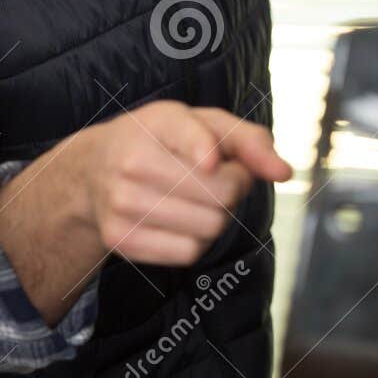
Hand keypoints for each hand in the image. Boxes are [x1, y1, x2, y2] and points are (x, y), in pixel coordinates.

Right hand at [81, 102, 290, 266]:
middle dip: (233, 190)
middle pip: (221, 195)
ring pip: (209, 228)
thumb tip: (284, 172)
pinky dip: (195, 241)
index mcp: (157, 123)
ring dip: (216, 218)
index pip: (191, 138)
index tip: (212, 161)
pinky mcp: (119, 238)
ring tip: (195, 199)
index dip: (207, 152)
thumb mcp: (204, 124)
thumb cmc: (162, 142)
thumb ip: (250, 141)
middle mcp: (132, 162)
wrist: (93, 172)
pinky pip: (188, 253)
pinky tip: (178, 221)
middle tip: (217, 179)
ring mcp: (122, 203)